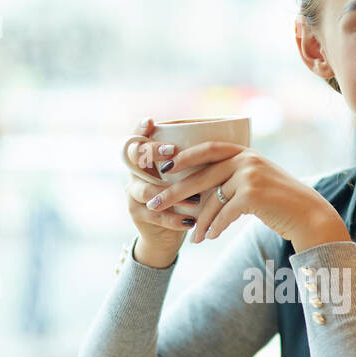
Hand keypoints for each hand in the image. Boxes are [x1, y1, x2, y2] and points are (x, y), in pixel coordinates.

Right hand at [122, 118, 197, 266]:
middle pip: (134, 157)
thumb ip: (193, 164)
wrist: (166, 235)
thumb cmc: (182, 200)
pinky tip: (191, 221)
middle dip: (152, 152)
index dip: (141, 130)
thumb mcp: (186, 179)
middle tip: (171, 151)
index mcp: (147, 161)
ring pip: (145, 190)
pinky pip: (155, 214)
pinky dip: (175, 219)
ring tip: (195, 200)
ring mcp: (133, 194)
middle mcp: (135, 174)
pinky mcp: (138, 214)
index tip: (151, 121)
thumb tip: (222, 143)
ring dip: (171, 193)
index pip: (138, 139)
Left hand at [144, 141, 349, 250]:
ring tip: (192, 237)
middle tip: (154, 202)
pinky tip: (208, 238)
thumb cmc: (280, 203)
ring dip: (199, 221)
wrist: (309, 215)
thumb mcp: (257, 181)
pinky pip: (224, 213)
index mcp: (245, 151)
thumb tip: (200, 186)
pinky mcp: (253, 195)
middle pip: (201, 175)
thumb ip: (233, 176)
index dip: (183, 156)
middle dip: (175, 191)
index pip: (207, 148)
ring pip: (213, 199)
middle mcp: (246, 159)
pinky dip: (215, 227)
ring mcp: (250, 175)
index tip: (163, 168)